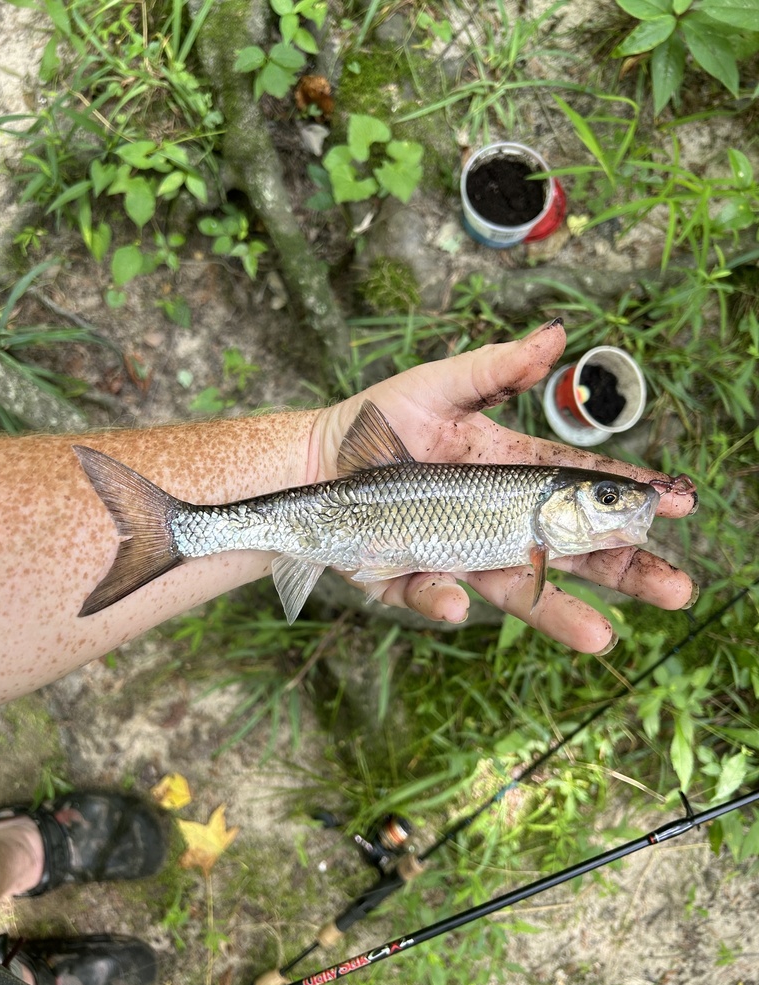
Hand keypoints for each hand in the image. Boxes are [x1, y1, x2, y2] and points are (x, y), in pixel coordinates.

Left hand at [309, 319, 696, 653]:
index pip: (582, 488)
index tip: (679, 503)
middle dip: (624, 570)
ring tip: (600, 635)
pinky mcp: (412, 579)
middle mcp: (495, 520)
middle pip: (570, 550)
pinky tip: (453, 601)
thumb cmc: (380, 423)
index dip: (629, 496)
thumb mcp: (439, 386)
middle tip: (675, 590)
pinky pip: (433, 595)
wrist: (315, 464)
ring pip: (517, 589)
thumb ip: (495, 370)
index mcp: (510, 474)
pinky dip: (441, 599)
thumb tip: (556, 337)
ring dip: (557, 613)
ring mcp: (457, 555)